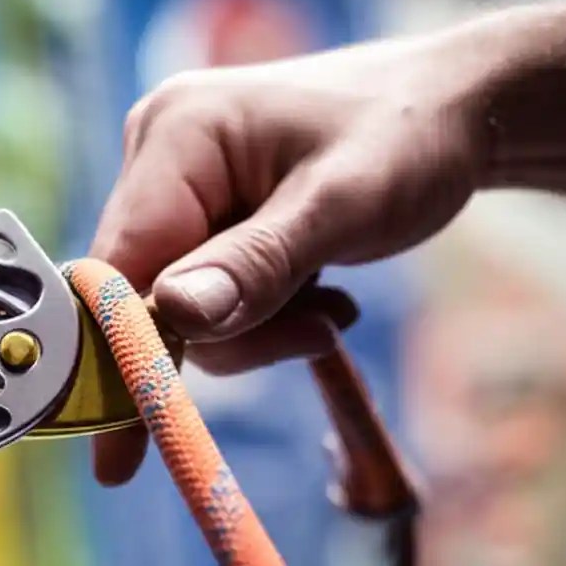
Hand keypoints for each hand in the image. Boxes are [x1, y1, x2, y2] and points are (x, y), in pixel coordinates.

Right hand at [88, 34, 487, 484]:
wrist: (449, 111)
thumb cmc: (407, 135)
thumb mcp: (344, 203)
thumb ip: (259, 263)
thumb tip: (177, 317)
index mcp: (177, 134)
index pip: (122, 262)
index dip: (123, 349)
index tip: (115, 454)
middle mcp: (157, 157)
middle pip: (148, 293)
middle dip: (230, 334)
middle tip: (318, 334)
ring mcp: (176, 189)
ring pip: (181, 309)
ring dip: (258, 328)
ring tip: (333, 306)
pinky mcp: (199, 218)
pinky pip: (206, 298)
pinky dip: (261, 315)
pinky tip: (319, 295)